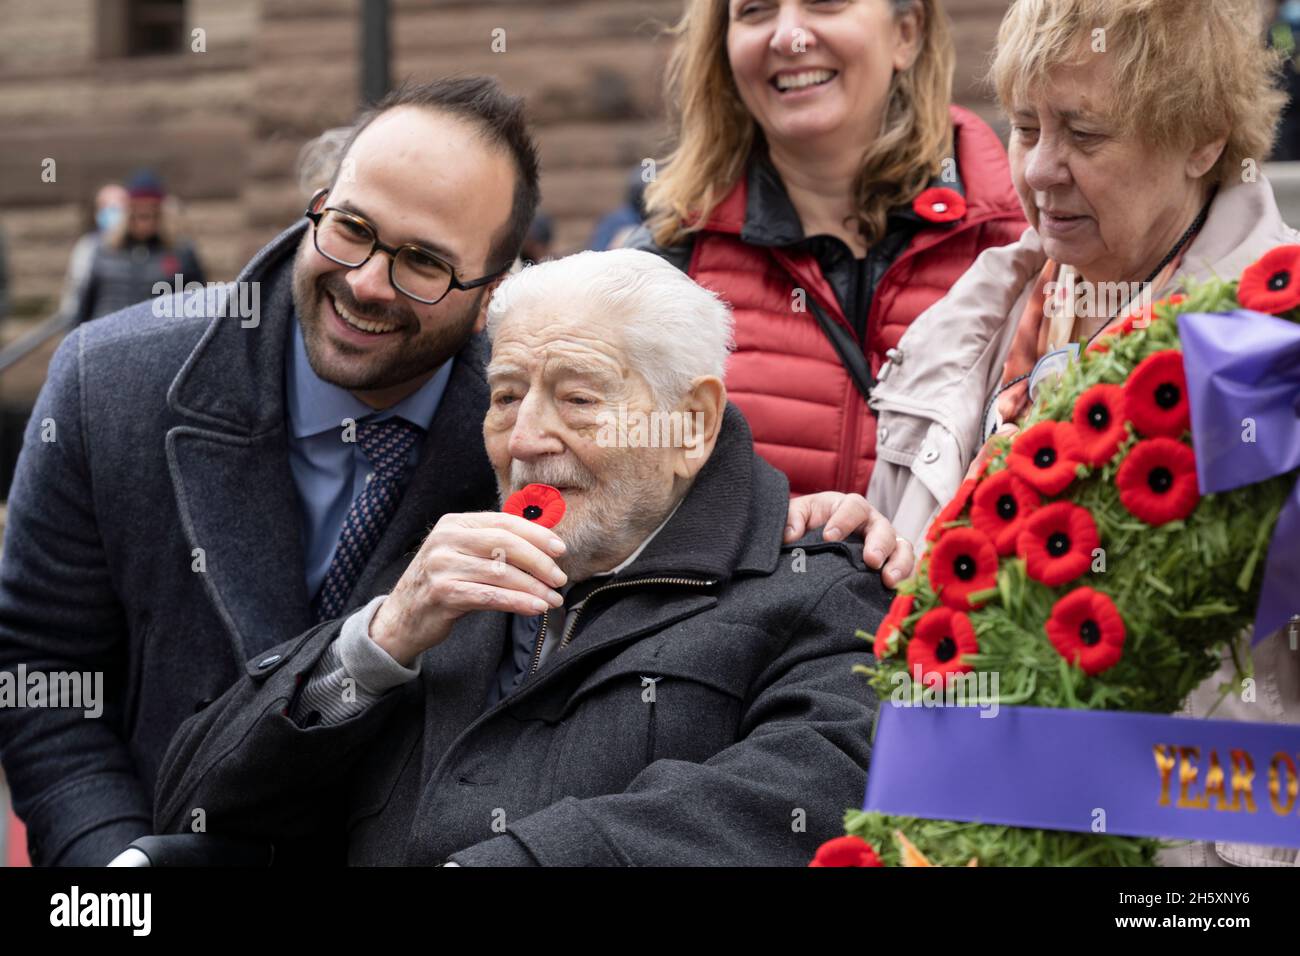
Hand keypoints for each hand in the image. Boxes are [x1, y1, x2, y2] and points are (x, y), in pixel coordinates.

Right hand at [369, 512, 568, 666]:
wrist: (401, 618)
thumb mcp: (463, 556)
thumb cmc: (442, 585)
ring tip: (553, 599)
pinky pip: (489, 596)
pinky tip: (535, 608)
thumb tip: (543, 548)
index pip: (504, 522)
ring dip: (533, 587)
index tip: (560, 550)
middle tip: (560, 578)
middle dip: (539, 561)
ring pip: (501, 572)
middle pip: (505, 544)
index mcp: (455, 523)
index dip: (536, 534)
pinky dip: (517, 601)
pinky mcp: (442, 593)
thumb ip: (494, 546)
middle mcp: (446, 539)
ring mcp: (441, 565)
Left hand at [784, 492, 914, 586]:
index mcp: (849, 507)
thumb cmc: (807, 525)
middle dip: (879, 544)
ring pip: (902, 548)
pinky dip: (906, 580)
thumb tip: (791, 535)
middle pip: (883, 528)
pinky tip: (896, 592)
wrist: (812, 547)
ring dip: (899, 563)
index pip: (854, 507)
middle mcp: (872, 524)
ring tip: (889, 580)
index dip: (844, 520)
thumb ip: (791, 518)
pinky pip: (906, 571)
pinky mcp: (892, 565)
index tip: (828, 537)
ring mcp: (886, 545)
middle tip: (871, 560)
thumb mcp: (797, 516)